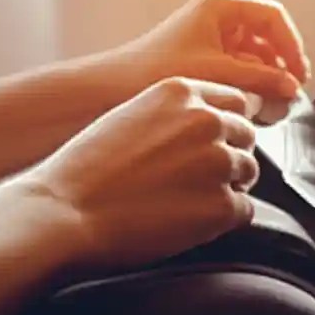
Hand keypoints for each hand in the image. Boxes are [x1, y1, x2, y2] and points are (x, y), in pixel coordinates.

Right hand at [27, 77, 258, 272]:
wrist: (66, 211)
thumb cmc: (85, 170)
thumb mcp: (129, 117)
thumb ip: (172, 117)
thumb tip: (203, 131)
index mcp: (182, 92)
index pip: (234, 101)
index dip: (224, 126)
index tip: (210, 144)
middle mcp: (207, 120)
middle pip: (246, 136)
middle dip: (228, 156)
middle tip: (196, 181)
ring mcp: (218, 163)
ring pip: (248, 173)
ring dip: (226, 188)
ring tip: (185, 203)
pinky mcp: (222, 207)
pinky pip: (243, 210)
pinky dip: (222, 220)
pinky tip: (187, 222)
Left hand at [113, 0, 311, 99]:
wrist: (112, 88)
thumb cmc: (154, 70)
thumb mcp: (217, 73)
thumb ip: (260, 80)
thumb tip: (291, 87)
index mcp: (218, 6)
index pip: (272, 16)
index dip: (291, 44)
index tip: (298, 72)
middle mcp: (215, 17)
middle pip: (264, 36)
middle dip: (279, 64)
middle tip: (288, 92)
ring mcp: (208, 37)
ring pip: (252, 54)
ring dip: (264, 77)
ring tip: (270, 103)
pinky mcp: (202, 57)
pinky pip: (236, 66)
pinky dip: (248, 84)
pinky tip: (251, 105)